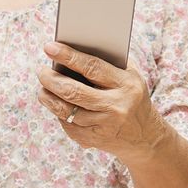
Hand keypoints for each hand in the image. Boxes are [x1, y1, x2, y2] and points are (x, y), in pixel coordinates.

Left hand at [37, 41, 167, 164]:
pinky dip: (57, 112)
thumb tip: (70, 48)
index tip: (49, 47)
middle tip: (41, 71)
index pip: (92, 67)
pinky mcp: (93, 139)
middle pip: (73, 92)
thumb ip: (105, 62)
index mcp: (126, 85)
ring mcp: (104, 125)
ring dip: (47, 96)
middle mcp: (116, 106)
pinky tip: (55, 104)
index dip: (68, 56)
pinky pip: (67, 124)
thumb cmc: (129, 96)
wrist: (146, 136)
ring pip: (65, 110)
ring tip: (43, 87)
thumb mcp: (128, 76)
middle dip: (50, 79)